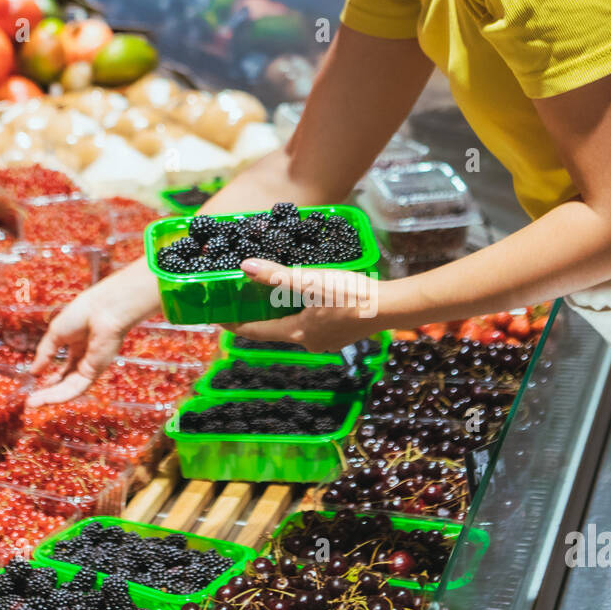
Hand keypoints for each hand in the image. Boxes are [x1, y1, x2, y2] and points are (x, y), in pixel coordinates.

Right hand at [27, 282, 128, 406]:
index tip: (36, 384)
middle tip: (31, 401)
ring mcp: (91, 367)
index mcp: (77, 346)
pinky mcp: (95, 373)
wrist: (101, 311)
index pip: (64, 368)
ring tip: (33, 403)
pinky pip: (76, 388)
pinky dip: (61, 395)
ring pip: (69, 388)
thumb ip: (45, 353)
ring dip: (51, 397)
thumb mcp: (55, 334)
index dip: (51, 378)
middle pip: (65, 381)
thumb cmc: (81, 314)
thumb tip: (33, 372)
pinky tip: (46, 399)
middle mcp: (85, 359)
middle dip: (47, 391)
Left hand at [231, 259, 385, 352]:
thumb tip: (245, 266)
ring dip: (284, 313)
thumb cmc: (350, 295)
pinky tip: (308, 298)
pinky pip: (314, 324)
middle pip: (276, 330)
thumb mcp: (310, 280)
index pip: (256, 332)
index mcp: (298, 333)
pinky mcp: (342, 334)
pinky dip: (303, 312)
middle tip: (246, 300)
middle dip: (260, 316)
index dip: (236, 325)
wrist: (391, 307)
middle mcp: (310, 342)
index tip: (219, 319)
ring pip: (296, 327)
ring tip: (274, 295)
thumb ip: (276, 275)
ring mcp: (328, 340)